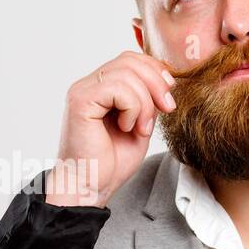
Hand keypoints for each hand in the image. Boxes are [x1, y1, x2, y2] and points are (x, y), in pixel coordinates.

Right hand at [45, 50, 176, 207]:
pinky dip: (132, 108)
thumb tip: (166, 80)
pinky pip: (117, 88)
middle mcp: (88, 85)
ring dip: (145, 102)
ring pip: (127, 73)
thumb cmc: (110, 164)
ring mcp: (82, 91)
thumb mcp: (140, 125)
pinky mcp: (80, 102)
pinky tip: (126, 127)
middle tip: (166, 109)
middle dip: (156, 83)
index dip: (155, 72)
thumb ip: (147, 101)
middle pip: (130, 60)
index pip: (130, 60)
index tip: (168, 100)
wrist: (89, 188)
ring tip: (141, 128)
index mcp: (100, 88)